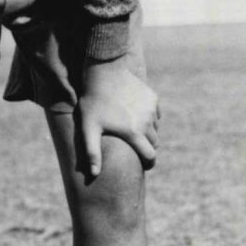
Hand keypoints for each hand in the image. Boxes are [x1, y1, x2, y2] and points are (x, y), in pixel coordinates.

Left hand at [74, 62, 159, 181]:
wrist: (105, 70)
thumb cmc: (93, 101)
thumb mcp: (89, 128)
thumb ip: (92, 152)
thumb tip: (94, 174)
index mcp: (134, 132)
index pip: (150, 156)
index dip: (148, 163)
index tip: (144, 165)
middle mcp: (147, 122)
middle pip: (154, 143)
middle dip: (147, 148)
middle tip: (136, 148)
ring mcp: (151, 109)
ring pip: (155, 129)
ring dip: (148, 133)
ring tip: (134, 132)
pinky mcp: (153, 97)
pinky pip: (155, 114)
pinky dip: (150, 119)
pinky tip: (136, 116)